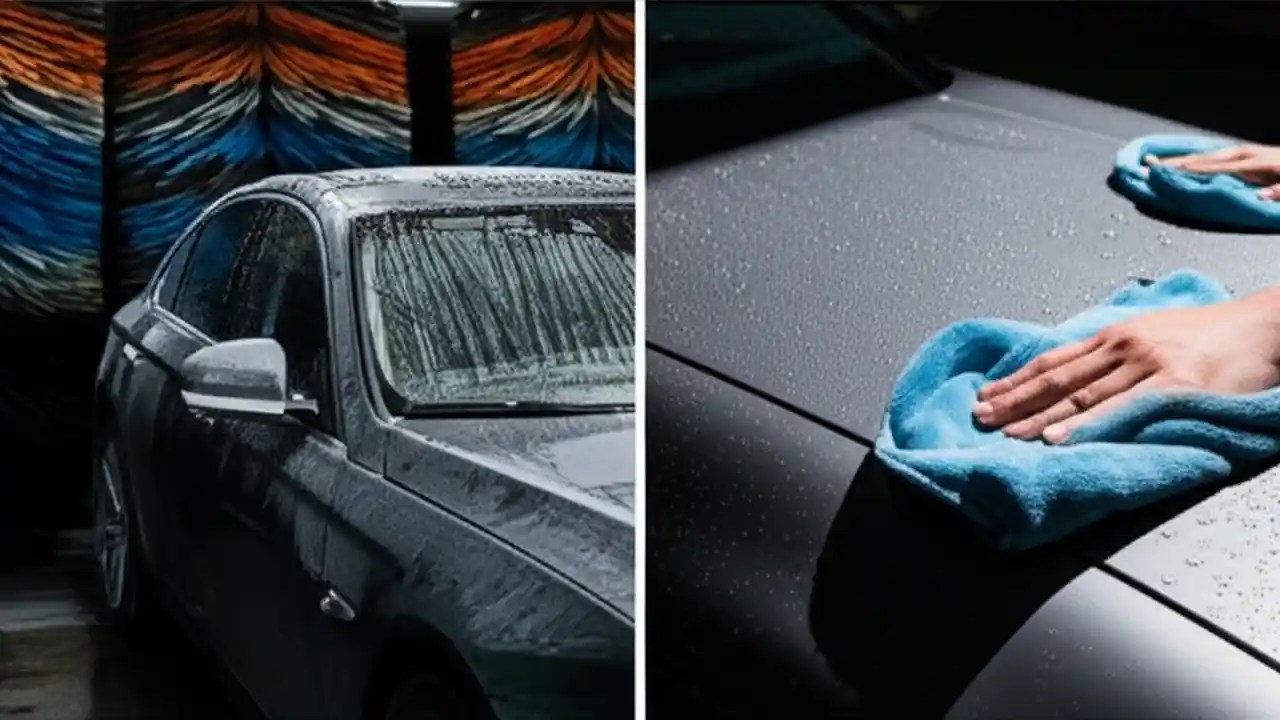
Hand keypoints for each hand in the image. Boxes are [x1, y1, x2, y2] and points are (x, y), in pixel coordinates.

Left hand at [972, 289, 1279, 443]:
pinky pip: (1120, 410)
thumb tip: (1075, 372)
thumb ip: (1114, 354)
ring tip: (1006, 433)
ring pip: (1080, 396)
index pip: (1052, 360)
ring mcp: (1147, 365)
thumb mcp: (1153, 334)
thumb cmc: (1211, 335)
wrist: (1265, 326)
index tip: (985, 397)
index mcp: (1115, 335)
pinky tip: (1058, 437)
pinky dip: (1085, 425)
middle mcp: (1123, 346)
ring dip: (1038, 417)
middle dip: (1014, 400)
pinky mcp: (1174, 386)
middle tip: (979, 418)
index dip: (1015, 380)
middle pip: (1057, 378)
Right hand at [1145, 144, 1279, 199]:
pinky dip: (1197, 158)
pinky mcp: (1247, 153)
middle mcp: (1246, 154)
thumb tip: (1260, 196)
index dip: (1187, 170)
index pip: (1214, 168)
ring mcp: (1246, 152)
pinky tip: (1187, 160)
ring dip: (1182, 159)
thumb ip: (1278, 192)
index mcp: (1255, 163)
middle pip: (1204, 158)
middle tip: (1148, 165)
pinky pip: (1216, 155)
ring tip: (1158, 162)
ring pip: (1208, 155)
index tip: (1162, 172)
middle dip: (1175, 162)